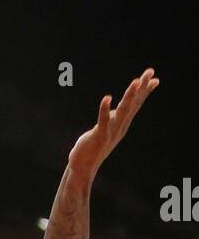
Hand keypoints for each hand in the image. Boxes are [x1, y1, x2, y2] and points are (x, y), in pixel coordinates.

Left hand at [68, 68, 158, 182]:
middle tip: (150, 72)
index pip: (136, 104)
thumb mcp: (106, 129)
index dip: (145, 91)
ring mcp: (111, 131)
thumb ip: (112, 119)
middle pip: (133, 104)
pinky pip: (103, 120)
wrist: (83, 166)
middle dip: (142, 87)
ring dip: (130, 96)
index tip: (155, 79)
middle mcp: (120, 126)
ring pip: (123, 110)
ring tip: (136, 81)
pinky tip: (107, 98)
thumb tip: (115, 109)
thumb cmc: (93, 146)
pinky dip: (105, 109)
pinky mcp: (99, 135)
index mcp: (123, 124)